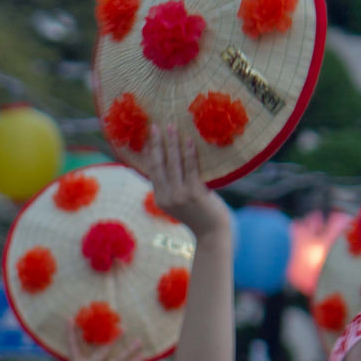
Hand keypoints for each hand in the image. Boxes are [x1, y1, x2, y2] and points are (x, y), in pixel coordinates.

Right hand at [67, 331, 143, 360]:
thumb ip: (87, 358)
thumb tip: (97, 338)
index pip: (73, 346)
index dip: (71, 333)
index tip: (71, 318)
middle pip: (100, 351)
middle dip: (111, 339)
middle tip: (121, 327)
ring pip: (116, 360)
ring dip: (129, 350)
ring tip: (138, 341)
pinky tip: (141, 356)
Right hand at [146, 123, 230, 238]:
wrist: (212, 234)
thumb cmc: (199, 216)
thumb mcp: (180, 204)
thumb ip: (174, 188)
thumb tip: (174, 164)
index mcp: (160, 198)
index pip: (152, 171)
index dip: (149, 153)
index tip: (148, 137)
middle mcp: (166, 197)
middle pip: (158, 165)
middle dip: (156, 144)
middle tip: (155, 126)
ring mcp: (179, 195)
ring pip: (173, 164)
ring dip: (172, 143)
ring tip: (171, 127)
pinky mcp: (194, 193)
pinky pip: (191, 168)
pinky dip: (189, 153)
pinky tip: (189, 140)